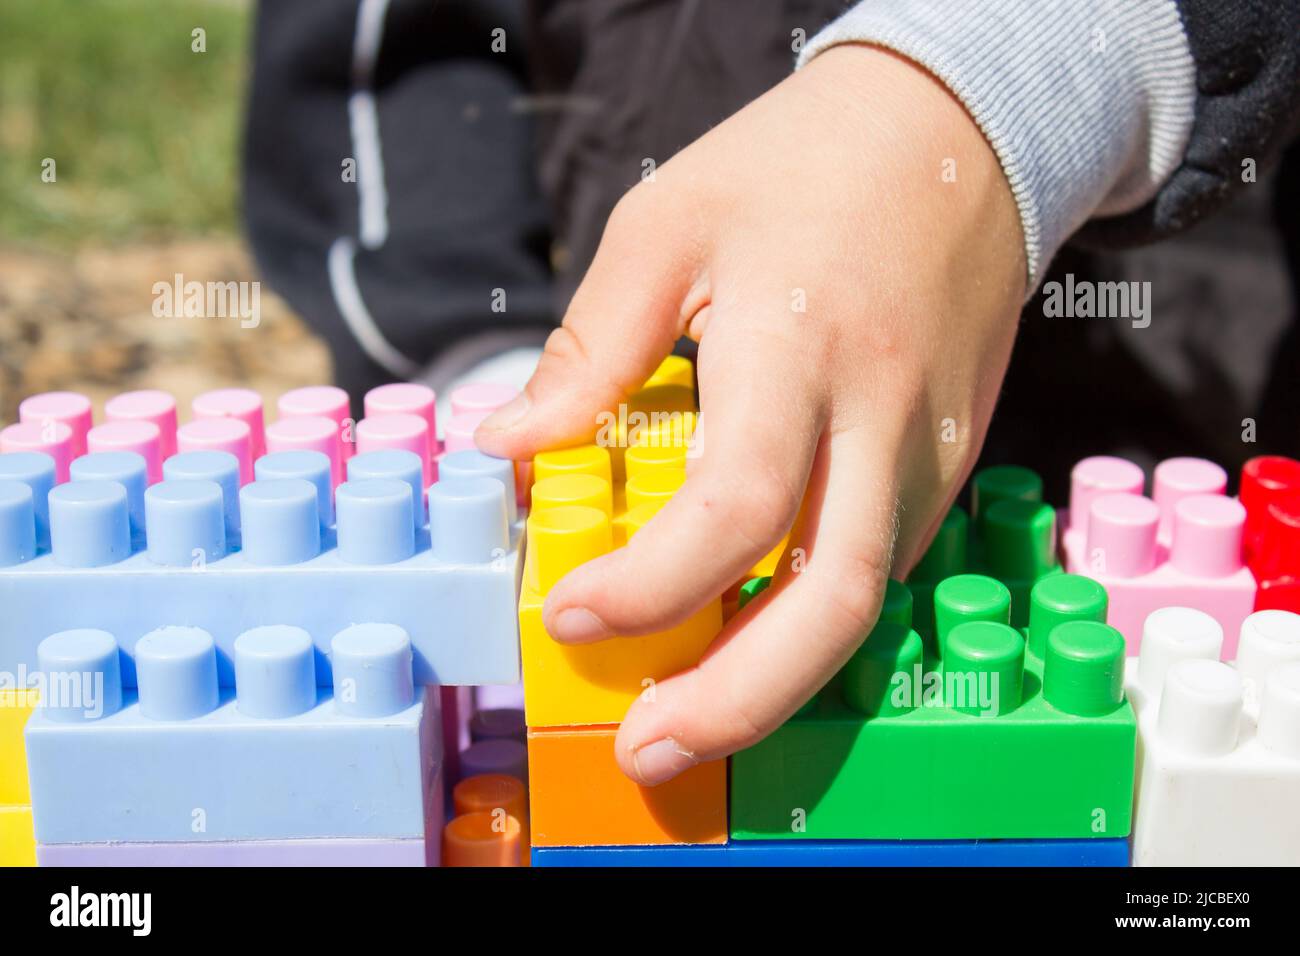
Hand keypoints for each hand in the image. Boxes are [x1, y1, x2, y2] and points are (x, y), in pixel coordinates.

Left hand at [476, 45, 1025, 784]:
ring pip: (866, 602)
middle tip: (649, 749)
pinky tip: (753, 638)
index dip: (647, 588)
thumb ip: (589, 347)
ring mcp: (926, 450)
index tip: (568, 614)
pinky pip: (880, 564)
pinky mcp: (945, 461)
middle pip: (830, 600)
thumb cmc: (799, 166)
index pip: (731, 510)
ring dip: (779, 680)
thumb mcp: (667, 225)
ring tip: (690, 718)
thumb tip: (511, 446)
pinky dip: (814, 620)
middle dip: (738, 698)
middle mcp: (878, 418)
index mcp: (798, 350)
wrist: (957, 135)